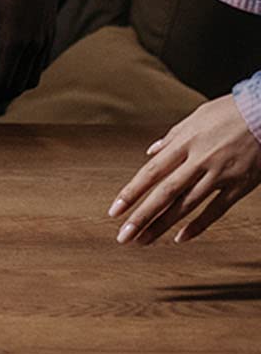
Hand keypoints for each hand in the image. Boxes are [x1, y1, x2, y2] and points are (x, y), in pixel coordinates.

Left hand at [109, 96, 260, 244]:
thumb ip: (171, 137)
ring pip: (186, 205)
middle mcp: (198, 160)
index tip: (114, 210)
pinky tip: (181, 238)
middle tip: (124, 236)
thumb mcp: (194, 118)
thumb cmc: (227, 113)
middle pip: (165, 193)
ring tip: (145, 240)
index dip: (131, 192)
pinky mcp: (239, 186)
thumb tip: (151, 151)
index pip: (151, 172)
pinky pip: (216, 210)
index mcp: (183, 143)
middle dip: (142, 216)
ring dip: (163, 225)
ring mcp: (218, 175)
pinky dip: (198, 226)